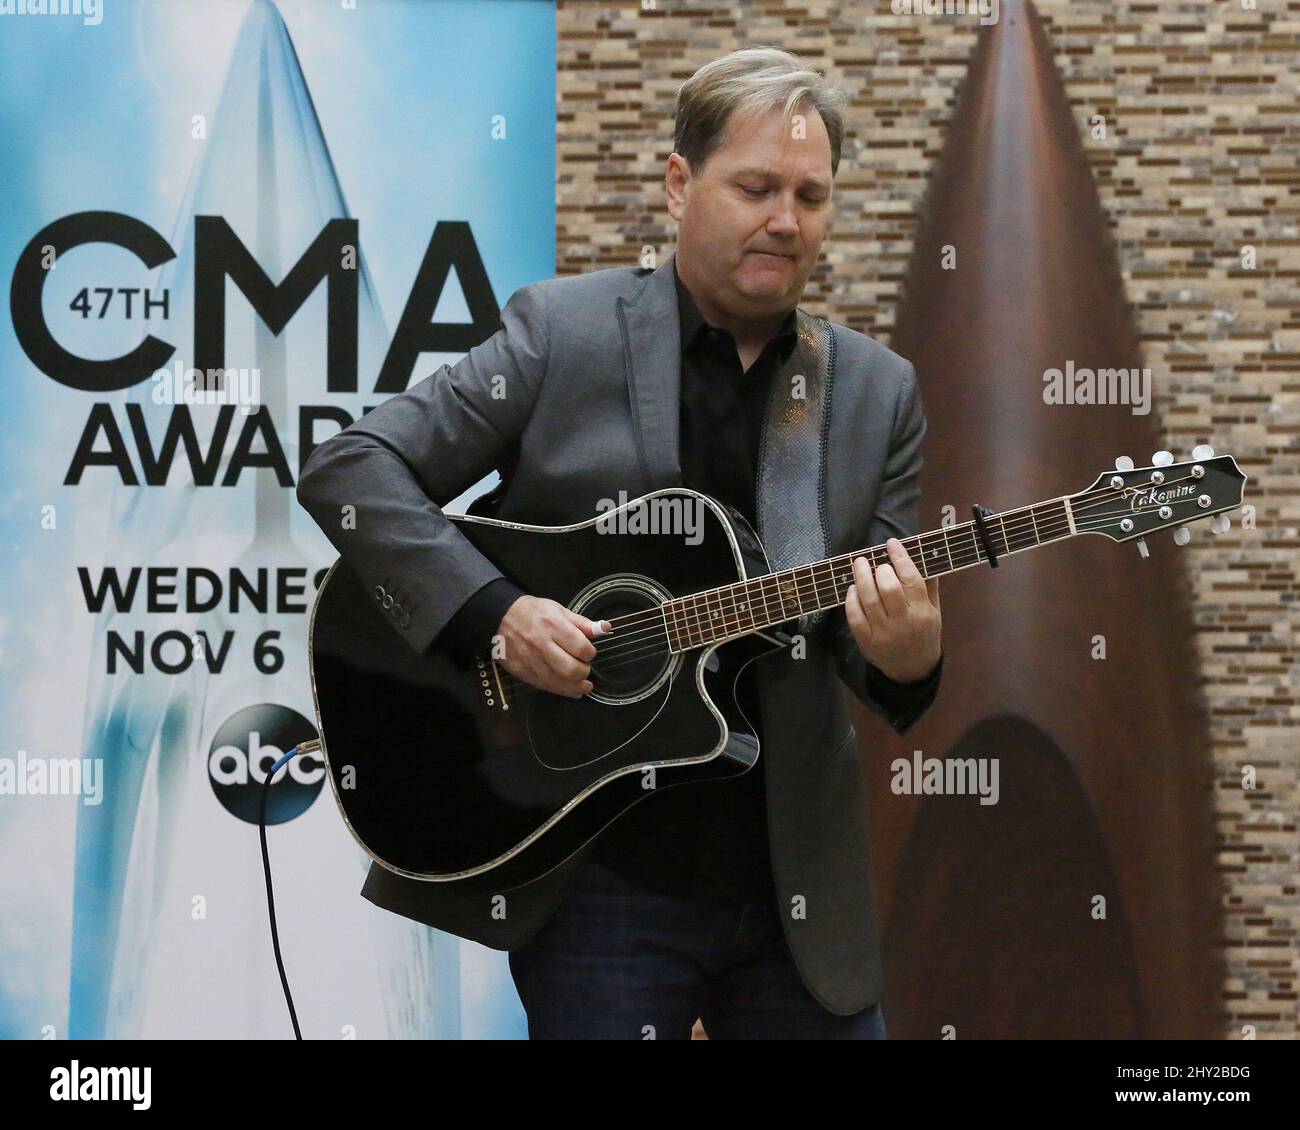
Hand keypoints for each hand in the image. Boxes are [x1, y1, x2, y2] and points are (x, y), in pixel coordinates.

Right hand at [495, 596, 609, 698]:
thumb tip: (605, 628)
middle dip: (584, 672)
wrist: (500, 617)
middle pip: (571, 669)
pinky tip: (571, 689)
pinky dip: (562, 691)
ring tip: (583, 684)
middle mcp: (541, 644)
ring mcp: (530, 661)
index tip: (588, 652)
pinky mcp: (522, 672)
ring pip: (559, 683)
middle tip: (585, 668)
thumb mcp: (559, 610)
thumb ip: (583, 623)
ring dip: (576, 686)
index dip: (590, 653)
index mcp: (552, 625)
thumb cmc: (534, 612)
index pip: (581, 647)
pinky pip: (546, 687)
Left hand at [845, 538, 941, 682]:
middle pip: (889, 588)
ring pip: (869, 600)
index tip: (891, 543)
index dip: (900, 558)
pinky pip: (855, 617)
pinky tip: (852, 589)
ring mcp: (884, 633)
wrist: (913, 669)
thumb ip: (929, 585)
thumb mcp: (934, 611)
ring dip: (861, 578)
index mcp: (923, 612)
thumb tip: (924, 555)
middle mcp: (904, 622)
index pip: (911, 579)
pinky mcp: (867, 641)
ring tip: (858, 564)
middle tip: (877, 563)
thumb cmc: (924, 634)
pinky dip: (851, 600)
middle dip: (880, 570)